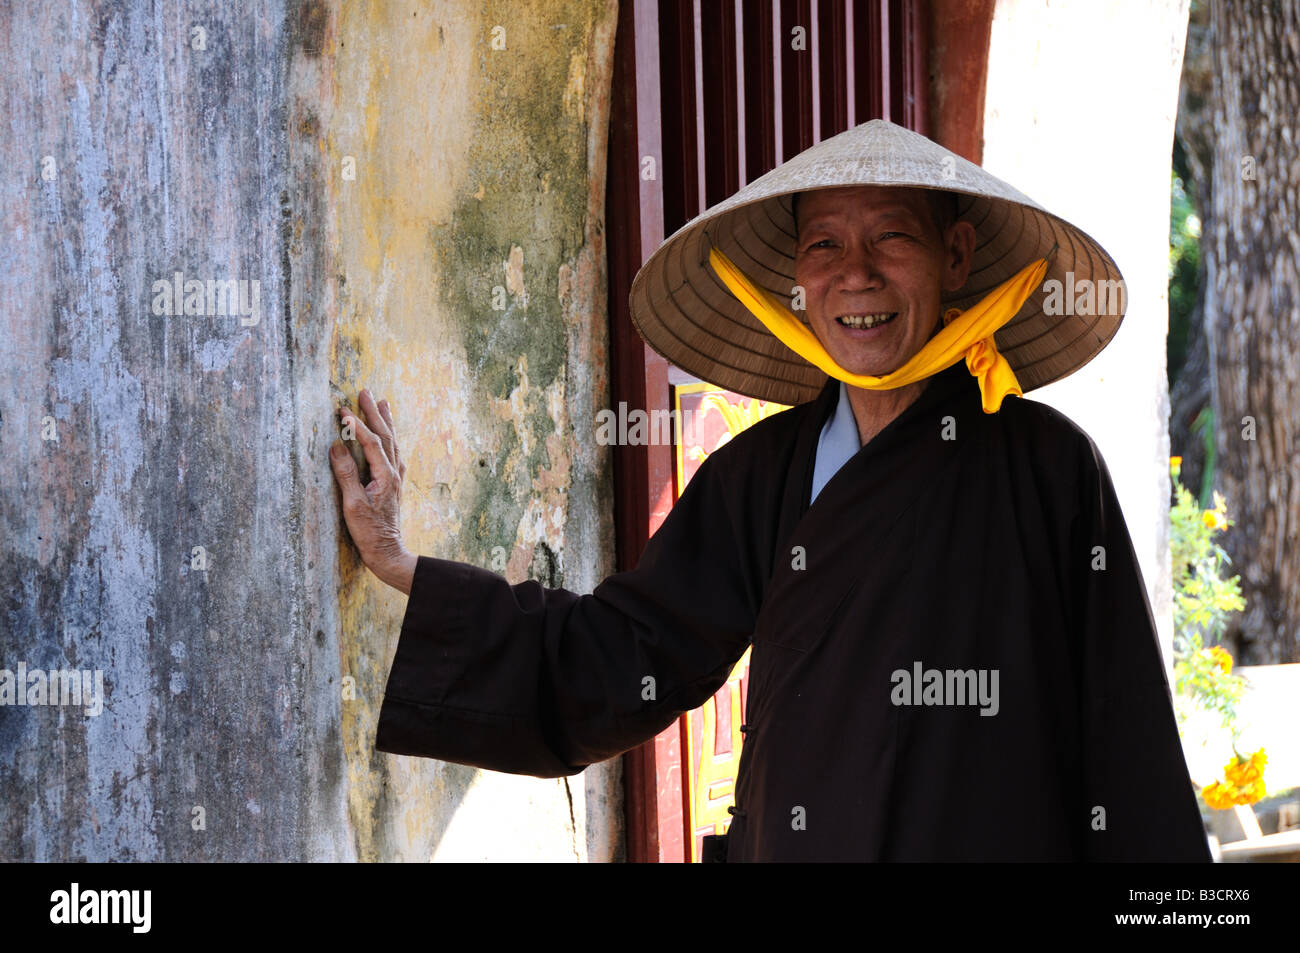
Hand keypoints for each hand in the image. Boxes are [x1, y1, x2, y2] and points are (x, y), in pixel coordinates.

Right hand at [329, 388, 417, 594]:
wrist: (388, 552)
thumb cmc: (369, 532)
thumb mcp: (352, 504)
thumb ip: (345, 474)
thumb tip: (336, 447)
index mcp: (385, 476)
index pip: (371, 442)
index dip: (357, 425)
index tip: (342, 411)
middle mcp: (394, 473)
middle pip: (385, 436)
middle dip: (374, 413)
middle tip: (365, 392)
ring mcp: (396, 478)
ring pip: (392, 442)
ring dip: (385, 421)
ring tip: (381, 403)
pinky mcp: (394, 484)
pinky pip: (393, 453)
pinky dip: (388, 438)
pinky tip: (387, 435)